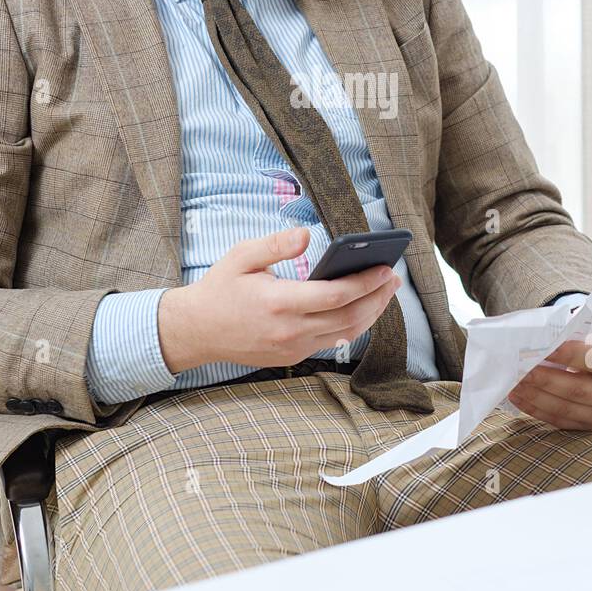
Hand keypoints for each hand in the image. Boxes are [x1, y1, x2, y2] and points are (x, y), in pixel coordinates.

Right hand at [158, 226, 401, 373]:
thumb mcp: (241, 256)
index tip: (385, 268)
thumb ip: (275, 244)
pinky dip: (352, 325)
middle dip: (377, 297)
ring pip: (346, 334)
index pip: (335, 296)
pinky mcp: (293, 356)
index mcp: (279, 303)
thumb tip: (307, 234)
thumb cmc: (220, 289)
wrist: (197, 331)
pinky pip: (332, 342)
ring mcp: (293, 348)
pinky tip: (361, 308)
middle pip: (349, 318)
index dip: (365, 283)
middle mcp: (290, 330)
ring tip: (385, 292)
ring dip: (371, 313)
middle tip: (394, 278)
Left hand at [506, 322, 591, 429]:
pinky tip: (518, 397)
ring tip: (513, 383)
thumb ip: (571, 334)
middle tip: (519, 369)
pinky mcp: (589, 426)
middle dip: (544, 379)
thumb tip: (538, 339)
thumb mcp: (591, 330)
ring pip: (565, 408)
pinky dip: (535, 409)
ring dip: (534, 396)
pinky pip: (559, 421)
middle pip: (577, 389)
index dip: (566, 354)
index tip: (541, 348)